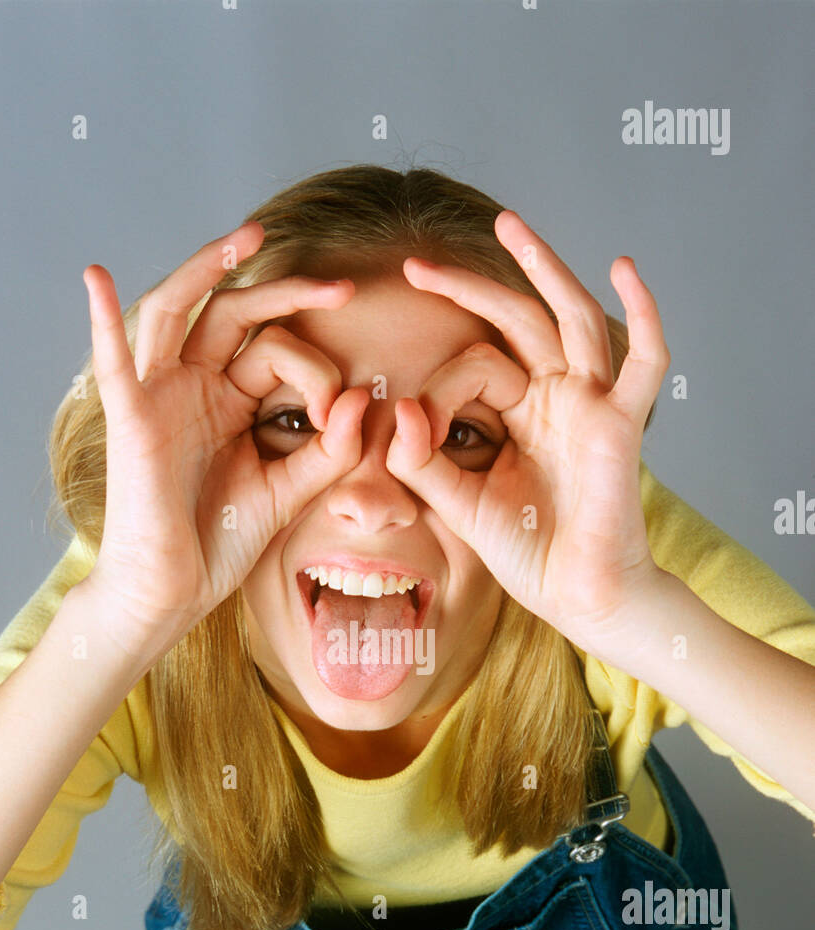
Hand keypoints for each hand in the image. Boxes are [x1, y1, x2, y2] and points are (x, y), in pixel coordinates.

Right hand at [80, 223, 364, 650]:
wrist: (172, 593)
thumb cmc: (219, 544)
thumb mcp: (289, 491)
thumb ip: (329, 450)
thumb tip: (363, 397)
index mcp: (229, 401)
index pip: (276, 352)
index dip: (318, 372)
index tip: (343, 412)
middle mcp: (192, 387)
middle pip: (234, 315)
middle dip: (287, 293)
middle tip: (343, 288)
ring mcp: (158, 397)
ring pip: (178, 311)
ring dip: (208, 268)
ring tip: (250, 235)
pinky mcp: (131, 421)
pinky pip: (112, 365)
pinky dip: (100, 319)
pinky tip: (97, 277)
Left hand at [385, 210, 669, 649]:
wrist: (578, 596)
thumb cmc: (528, 554)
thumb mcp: (457, 503)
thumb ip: (421, 462)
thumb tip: (393, 410)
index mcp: (522, 412)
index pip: (475, 368)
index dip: (437, 393)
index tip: (414, 438)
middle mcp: (558, 397)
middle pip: (517, 319)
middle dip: (469, 286)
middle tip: (415, 264)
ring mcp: (592, 403)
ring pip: (569, 317)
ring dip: (543, 267)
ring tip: (508, 223)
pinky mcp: (622, 423)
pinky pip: (646, 361)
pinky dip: (644, 312)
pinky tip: (626, 268)